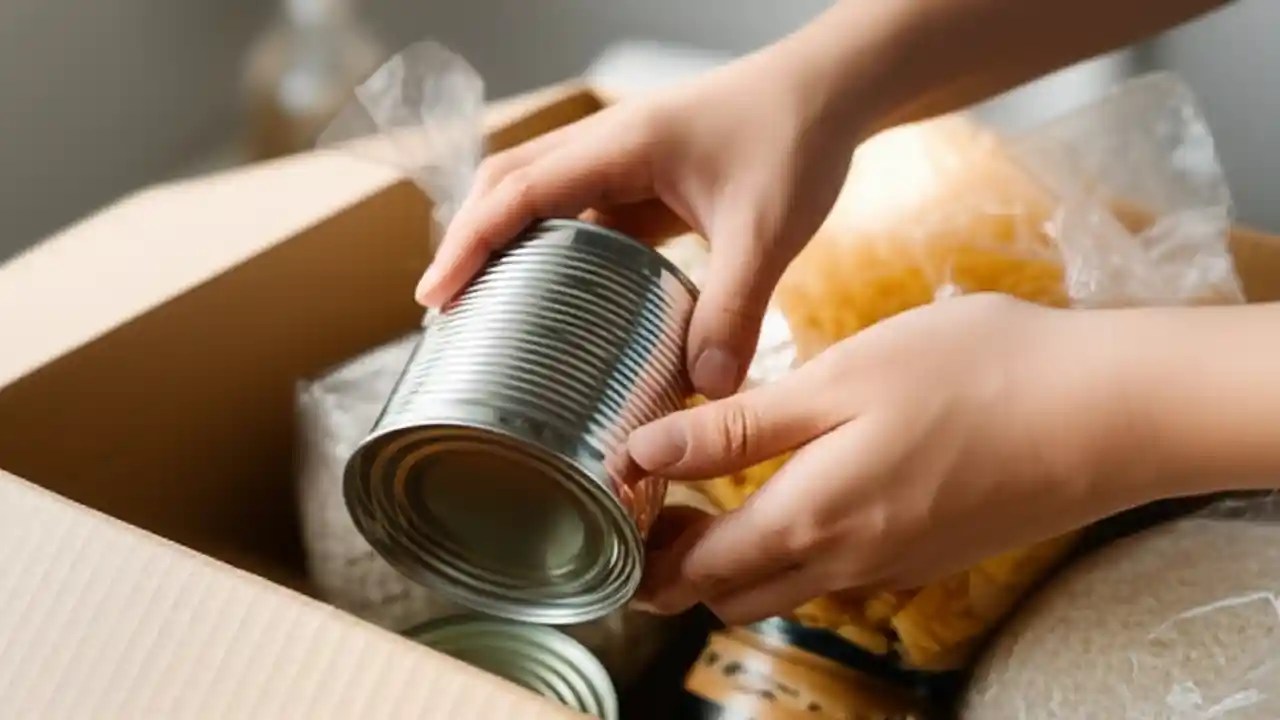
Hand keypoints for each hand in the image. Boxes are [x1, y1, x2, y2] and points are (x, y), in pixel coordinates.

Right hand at [415, 47, 864, 398]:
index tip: (434, 296)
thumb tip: (706, 390)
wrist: (835, 90)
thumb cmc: (798, 138)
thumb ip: (736, 307)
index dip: (470, 243)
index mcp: (620, 147)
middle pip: (509, 185)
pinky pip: (588, 218)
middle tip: (445, 309)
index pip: (519, 191)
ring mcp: (627, 161)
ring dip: (511, 246)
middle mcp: (609, 148)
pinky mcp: (648, 179)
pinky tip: (567, 300)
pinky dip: (564, 255)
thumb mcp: (767, 229)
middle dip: (469, 241)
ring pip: (545, 200)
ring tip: (489, 310)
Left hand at [631, 294, 1146, 623]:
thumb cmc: (969, 376)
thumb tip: (641, 456)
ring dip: (740, 561)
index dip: (646, 555)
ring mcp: (892, 566)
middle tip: (656, 510)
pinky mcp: (930, 553)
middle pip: (736, 595)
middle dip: (683, 569)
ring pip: (788, 588)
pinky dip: (799, 549)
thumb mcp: (836, 382)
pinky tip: (804, 489)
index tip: (616, 518)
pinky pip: (840, 572)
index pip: (697, 572)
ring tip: (717, 496)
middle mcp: (844, 563)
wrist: (1102, 413)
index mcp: (809, 520)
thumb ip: (736, 427)